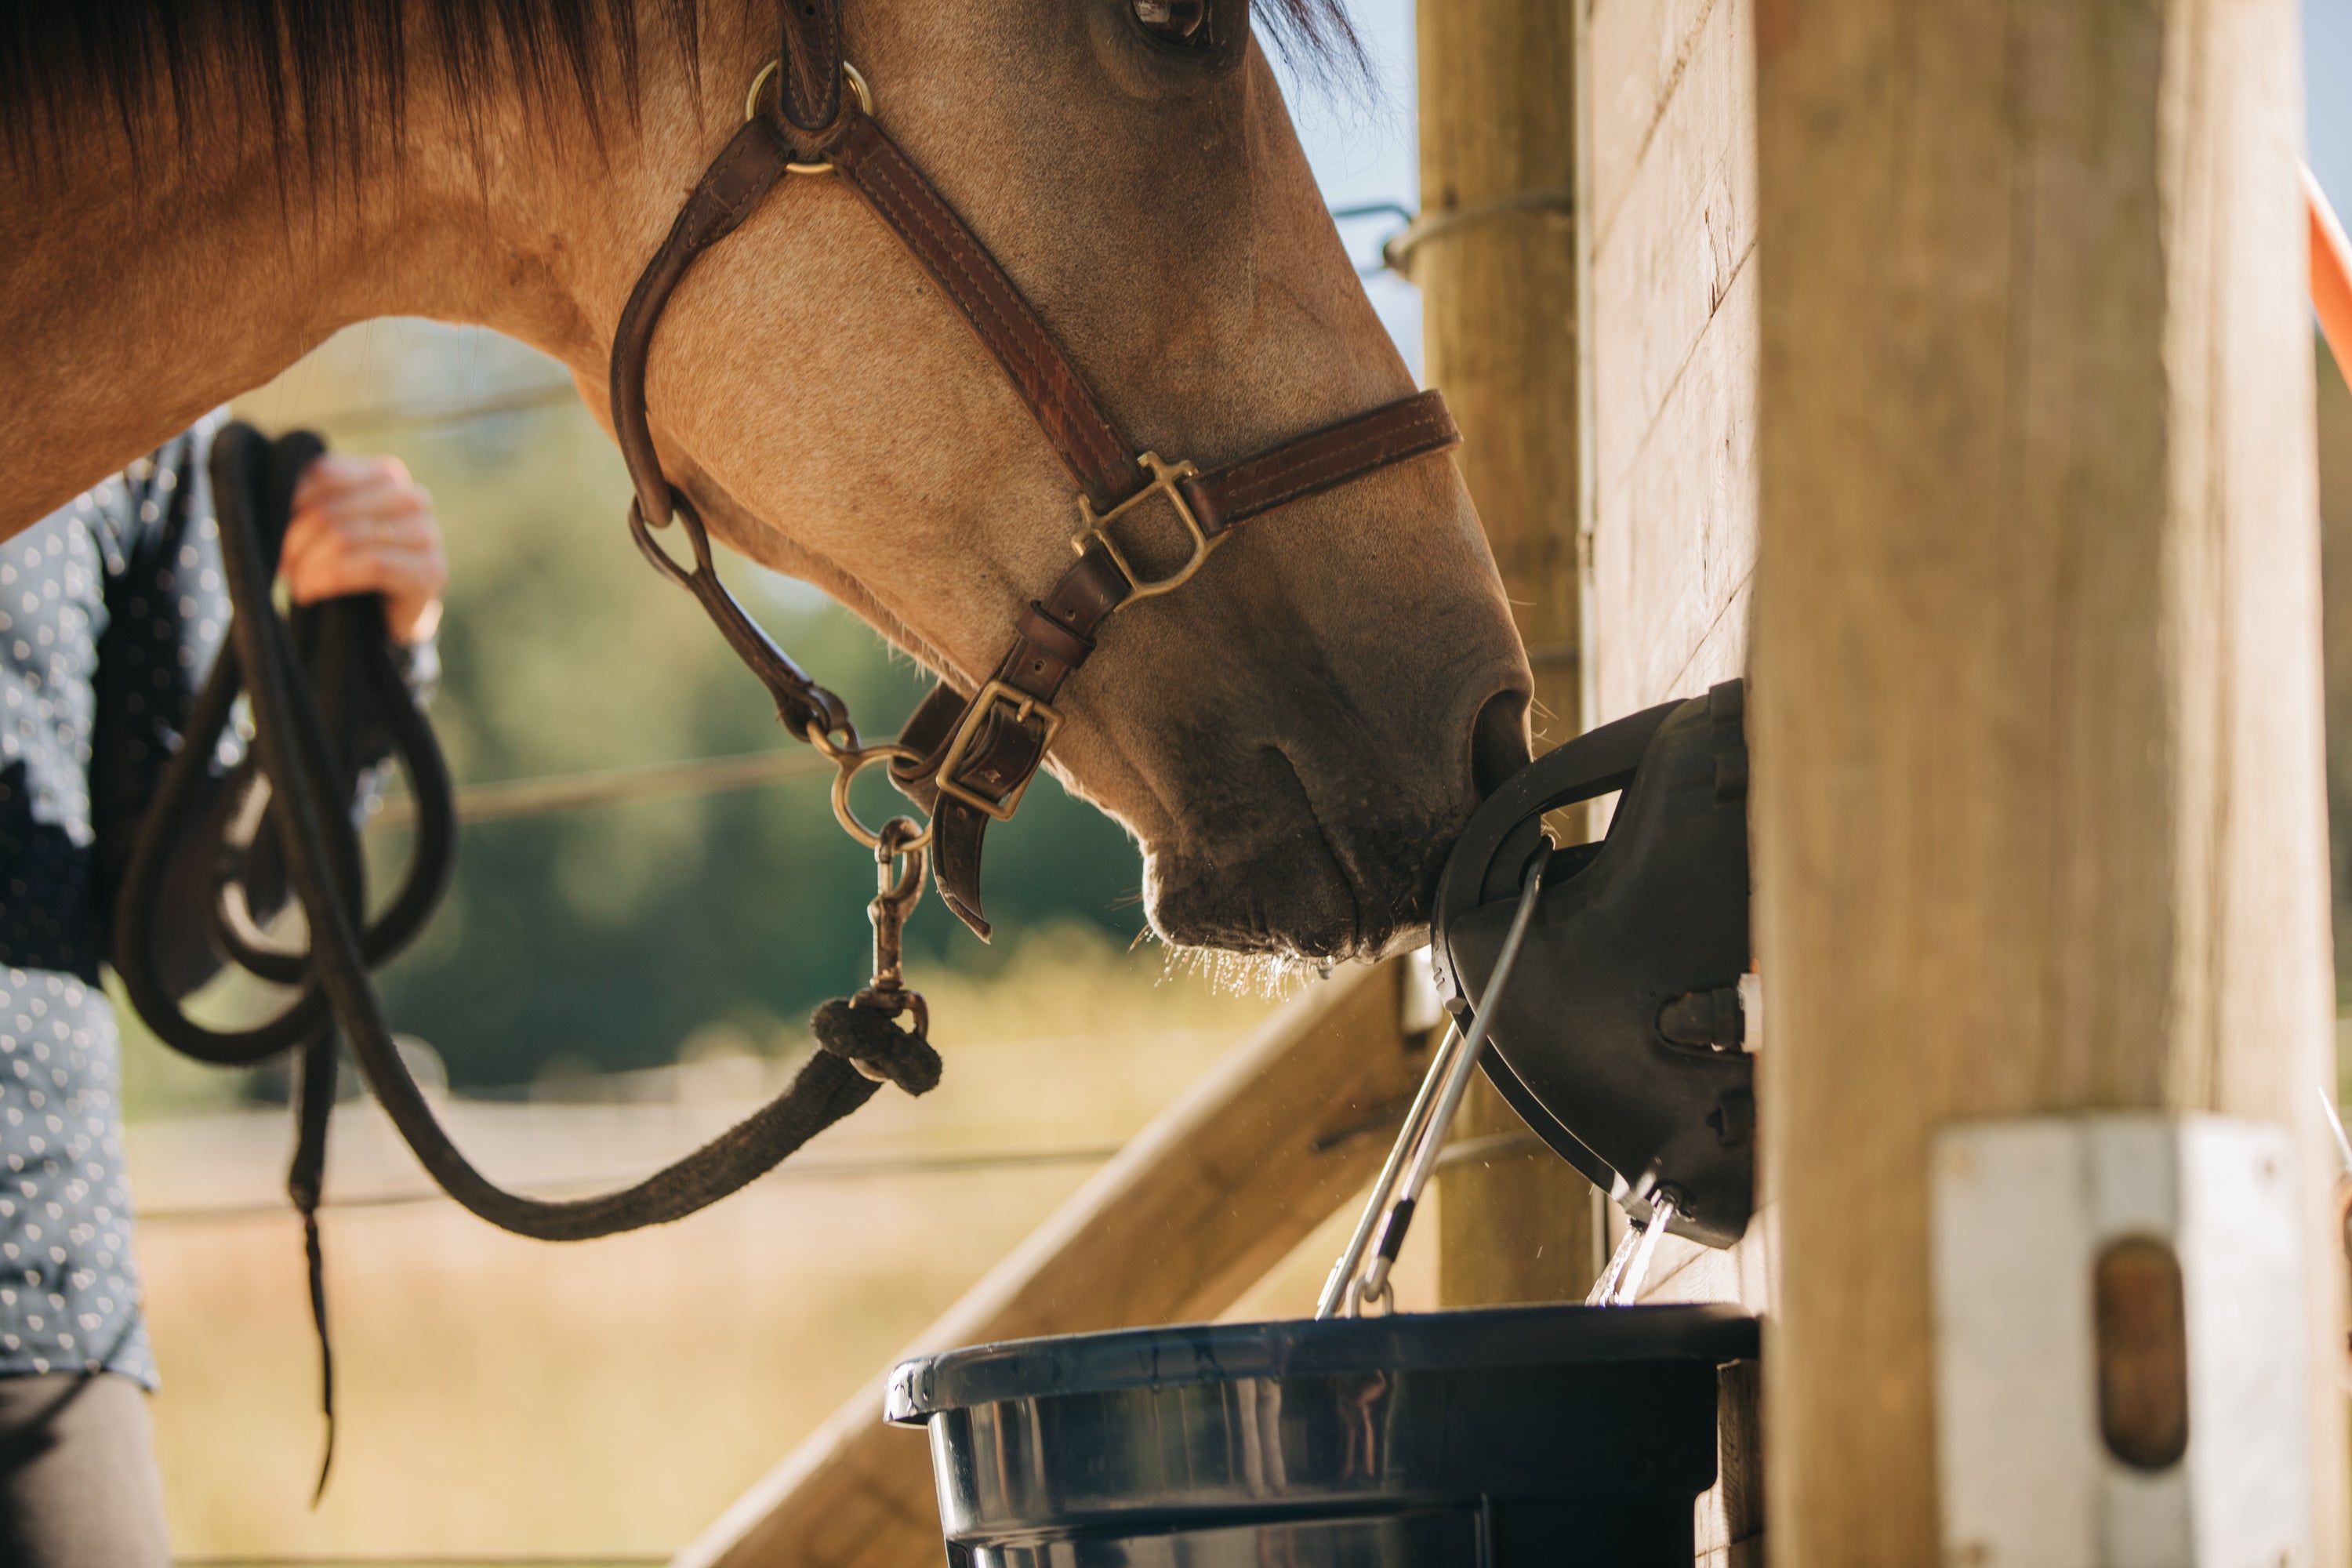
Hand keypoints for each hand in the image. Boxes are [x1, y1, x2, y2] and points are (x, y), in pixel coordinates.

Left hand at [280, 454, 448, 644]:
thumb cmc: (350, 567)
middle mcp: (412, 497)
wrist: (387, 621)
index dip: (288, 503)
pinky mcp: (430, 570)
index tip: (267, 530)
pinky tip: (312, 592)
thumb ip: (310, 503)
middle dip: (295, 542)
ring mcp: (427, 533)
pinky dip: (332, 579)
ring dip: (310, 565)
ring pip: (348, 536)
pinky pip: (372, 564)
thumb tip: (267, 494)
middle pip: (332, 510)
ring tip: (297, 584)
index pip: (325, 473)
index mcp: (386, 475)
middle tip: (280, 567)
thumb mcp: (326, 527)